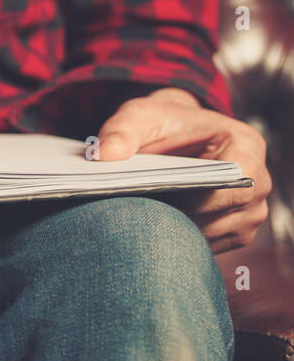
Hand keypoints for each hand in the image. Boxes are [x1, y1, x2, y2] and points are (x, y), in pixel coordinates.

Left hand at [95, 87, 270, 252]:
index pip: (236, 182)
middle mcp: (256, 182)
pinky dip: (181, 241)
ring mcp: (248, 211)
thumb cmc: (162, 122)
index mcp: (246, 145)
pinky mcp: (232, 230)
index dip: (203, 197)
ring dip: (179, 232)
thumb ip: (121, 131)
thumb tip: (103, 155)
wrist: (171, 136)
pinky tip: (151, 231)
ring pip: (216, 234)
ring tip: (141, 222)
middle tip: (138, 216)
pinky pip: (209, 244)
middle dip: (182, 216)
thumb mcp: (138, 116)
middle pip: (226, 214)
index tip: (164, 199)